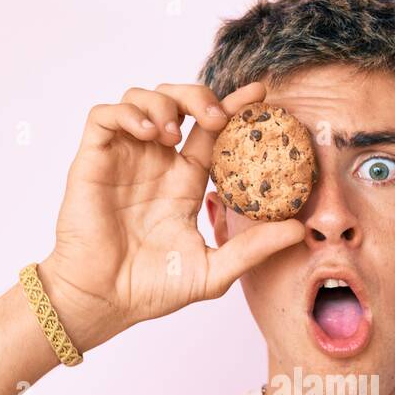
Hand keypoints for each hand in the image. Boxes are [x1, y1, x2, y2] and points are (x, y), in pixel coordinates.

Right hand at [37, 81, 306, 349]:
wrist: (104, 300)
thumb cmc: (151, 290)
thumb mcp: (214, 270)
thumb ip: (253, 249)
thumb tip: (300, 231)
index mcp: (183, 182)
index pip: (211, 132)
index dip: (234, 107)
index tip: (260, 94)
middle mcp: (155, 163)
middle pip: (178, 102)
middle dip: (199, 96)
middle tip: (215, 117)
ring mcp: (124, 158)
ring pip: (141, 98)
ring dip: (163, 102)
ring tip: (172, 132)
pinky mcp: (93, 159)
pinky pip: (106, 115)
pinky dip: (128, 113)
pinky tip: (148, 134)